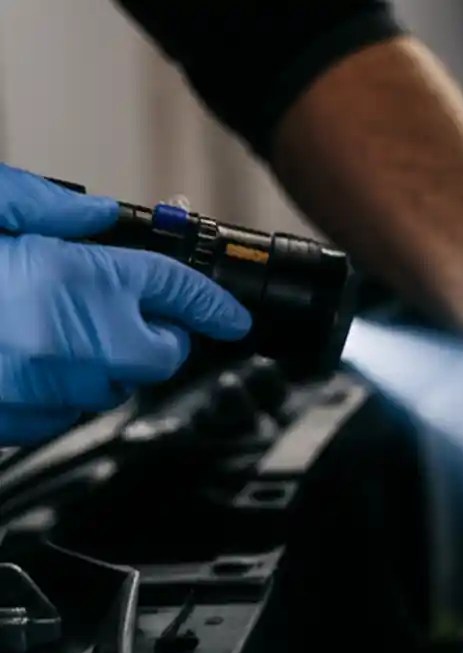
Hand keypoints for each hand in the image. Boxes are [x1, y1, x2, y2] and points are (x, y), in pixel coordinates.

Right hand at [0, 165, 251, 444]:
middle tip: (121, 309)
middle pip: (158, 354)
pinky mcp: (11, 424)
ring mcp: (39, 390)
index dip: (212, 303)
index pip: (176, 292)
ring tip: (51, 328)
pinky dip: (59, 389)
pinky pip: (62, 414)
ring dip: (102, 363)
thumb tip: (97, 216)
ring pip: (112, 389)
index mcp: (73, 279)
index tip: (232, 315)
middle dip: (151, 333)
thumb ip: (48, 208)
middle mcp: (68, 342)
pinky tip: (20, 356)